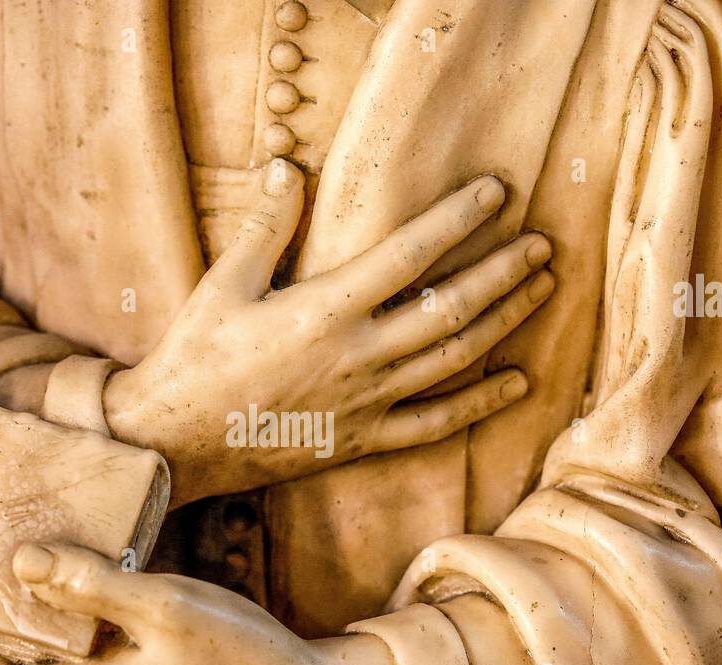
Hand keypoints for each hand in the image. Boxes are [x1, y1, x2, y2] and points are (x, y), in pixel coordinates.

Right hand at [103, 159, 554, 505]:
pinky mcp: (362, 439)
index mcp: (324, 311)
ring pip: (454, 361)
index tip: (496, 192)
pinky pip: (434, 424)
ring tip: (542, 291)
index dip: (456, 219)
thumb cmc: (196, 358)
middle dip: (502, 274)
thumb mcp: (224, 284)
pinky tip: (517, 385)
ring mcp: (366, 402)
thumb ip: (267, 226)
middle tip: (544, 245)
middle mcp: (357, 357)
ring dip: (504, 323)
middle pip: (450, 309)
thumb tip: (289, 167)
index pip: (408, 254)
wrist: (177, 440)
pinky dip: (479, 404)